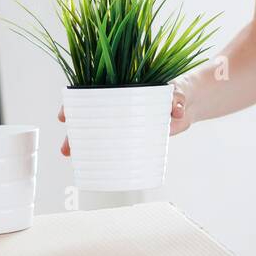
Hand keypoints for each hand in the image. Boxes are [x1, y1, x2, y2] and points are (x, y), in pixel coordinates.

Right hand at [58, 87, 191, 156]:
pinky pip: (117, 145)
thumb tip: (176, 111)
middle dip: (76, 133)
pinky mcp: (136, 136)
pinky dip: (106, 154)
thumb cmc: (178, 92)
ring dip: (84, 145)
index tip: (65, 115)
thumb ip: (176, 99)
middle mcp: (120, 106)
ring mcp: (126, 122)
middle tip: (67, 147)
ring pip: (99, 133)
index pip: (93, 94)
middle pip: (91, 118)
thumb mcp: (177, 92)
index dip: (75, 104)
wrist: (190, 105)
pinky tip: (97, 165)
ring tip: (73, 156)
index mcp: (123, 89)